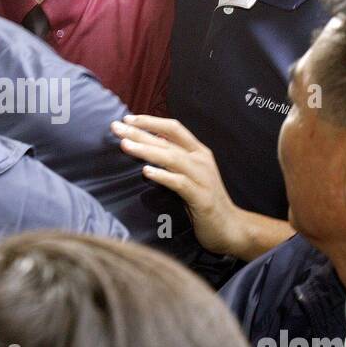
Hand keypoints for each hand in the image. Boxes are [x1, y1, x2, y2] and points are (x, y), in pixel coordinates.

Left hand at [112, 114, 246, 255]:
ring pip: (172, 158)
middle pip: (167, 141)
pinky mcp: (201, 198)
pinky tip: (146, 172)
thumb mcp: (189, 174)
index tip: (127, 119)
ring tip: (125, 145)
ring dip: (147, 150)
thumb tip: (152, 140)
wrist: (230, 227)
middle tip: (115, 127)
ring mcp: (203, 178)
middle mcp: (201, 160)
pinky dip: (163, 176)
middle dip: (140, 133)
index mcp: (198, 152)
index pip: (173, 128)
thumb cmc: (203, 200)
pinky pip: (179, 183)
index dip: (150, 121)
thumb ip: (174, 157)